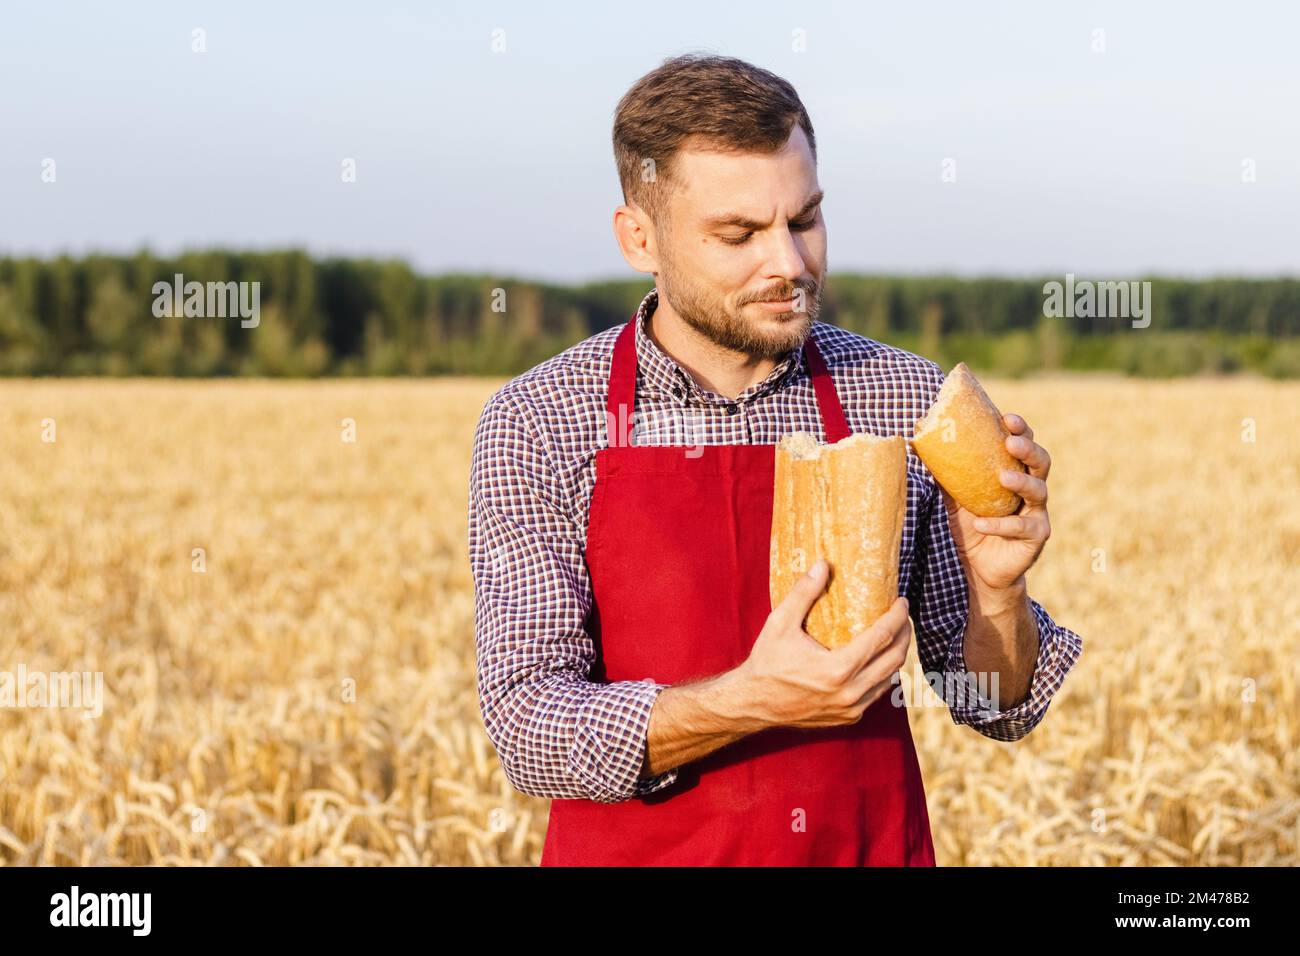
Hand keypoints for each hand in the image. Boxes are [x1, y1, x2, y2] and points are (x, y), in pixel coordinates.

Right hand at [738, 558, 911, 729]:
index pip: (881, 638)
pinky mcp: (849, 717)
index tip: (901, 602)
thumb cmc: (766, 662)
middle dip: (904, 635)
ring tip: (895, 635)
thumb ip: (803, 593)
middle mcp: (849, 692)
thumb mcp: (780, 623)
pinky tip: (879, 660)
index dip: (896, 617)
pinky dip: (883, 674)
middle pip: (894, 659)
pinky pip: (877, 694)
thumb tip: (822, 564)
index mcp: (837, 669)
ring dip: (896, 655)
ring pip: (890, 679)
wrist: (753, 704)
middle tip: (903, 617)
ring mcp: (851, 708)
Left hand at [941, 413, 1051, 593]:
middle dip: (1028, 448)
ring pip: (1039, 490)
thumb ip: (944, 474)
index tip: (1005, 417)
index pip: (1023, 443)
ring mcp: (1037, 512)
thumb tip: (914, 445)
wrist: (980, 569)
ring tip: (1003, 477)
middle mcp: (1031, 489)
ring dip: (1022, 482)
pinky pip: (1022, 527)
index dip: (1019, 428)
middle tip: (1010, 442)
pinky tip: (981, 523)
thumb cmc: (971, 527)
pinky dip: (1000, 524)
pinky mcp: (1036, 536)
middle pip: (1041, 461)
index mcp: (1015, 472)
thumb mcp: (954, 499)